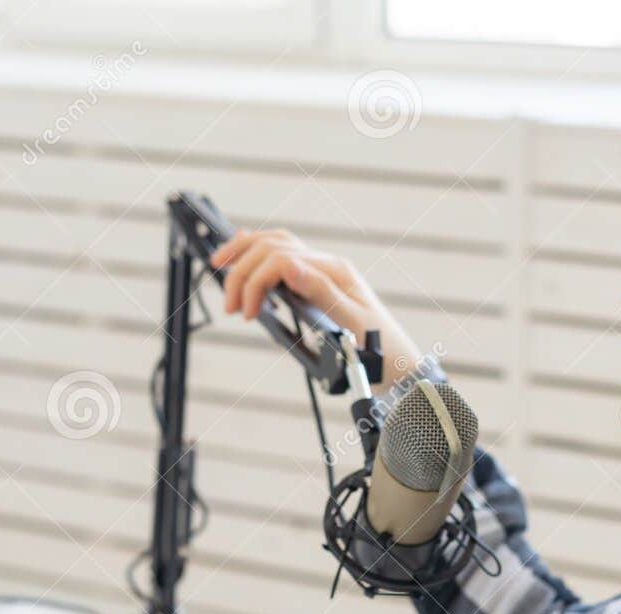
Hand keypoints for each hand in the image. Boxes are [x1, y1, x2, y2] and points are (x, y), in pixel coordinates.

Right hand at [210, 227, 423, 390]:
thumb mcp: (353, 325)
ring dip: (244, 255)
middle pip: (273, 246)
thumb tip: (290, 267)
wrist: (400, 364)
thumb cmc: (381, 350)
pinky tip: (242, 258)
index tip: (248, 315)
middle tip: (231, 307)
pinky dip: (257, 254)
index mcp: (335, 272)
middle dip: (242, 271)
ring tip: (220, 271)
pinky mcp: (317, 281)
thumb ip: (322, 293)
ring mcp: (322, 270)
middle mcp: (328, 264)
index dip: (256, 282)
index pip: (282, 259)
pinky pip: (282, 255)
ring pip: (275, 243)